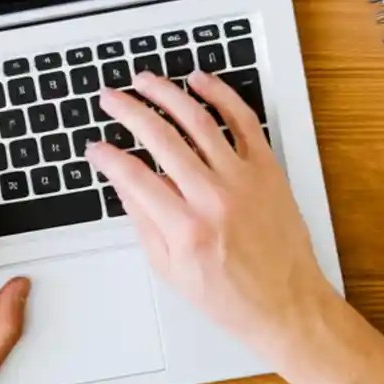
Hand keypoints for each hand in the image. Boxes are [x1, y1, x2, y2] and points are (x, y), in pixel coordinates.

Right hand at [85, 70, 333, 347]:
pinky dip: (221, 95)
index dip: (108, 157)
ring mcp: (243, 179)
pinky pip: (243, 121)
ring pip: (199, 120)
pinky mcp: (267, 169)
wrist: (287, 304)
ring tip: (145, 80)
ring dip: (167, 93)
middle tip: (111, 98)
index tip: (96, 147)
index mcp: (185, 228)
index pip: (134, 176)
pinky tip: (200, 81)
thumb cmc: (232, 296)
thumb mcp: (171, 271)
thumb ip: (144, 223)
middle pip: (161, 138)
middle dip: (129, 110)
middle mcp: (213, 198)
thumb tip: (123, 185)